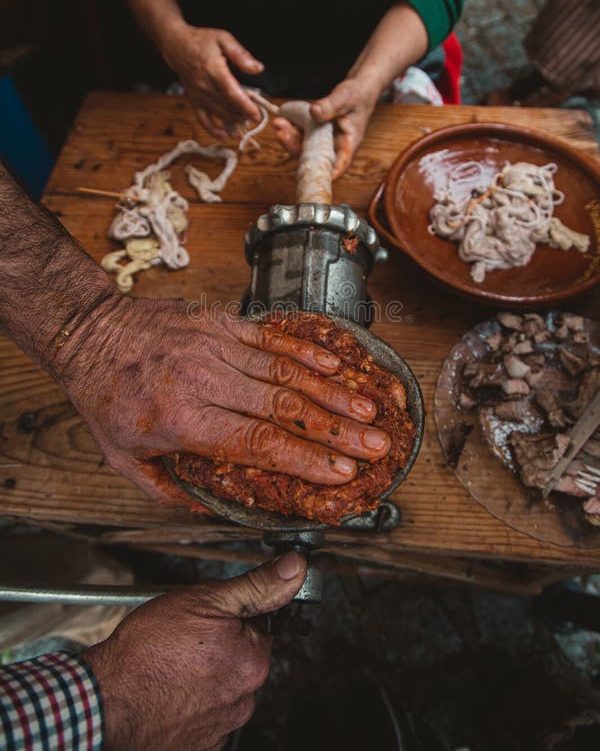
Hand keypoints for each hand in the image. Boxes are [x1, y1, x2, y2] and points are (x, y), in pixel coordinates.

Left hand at [56, 298, 389, 503]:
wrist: (88, 331)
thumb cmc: (105, 396)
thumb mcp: (123, 459)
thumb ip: (170, 489)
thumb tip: (211, 509)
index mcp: (182, 419)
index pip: (257, 444)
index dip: (305, 460)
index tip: (340, 474)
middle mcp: (204, 380)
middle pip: (283, 408)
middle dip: (335, 431)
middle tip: (375, 446)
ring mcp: (214, 345)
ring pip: (284, 370)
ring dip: (331, 391)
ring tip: (368, 408)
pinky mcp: (218, 321)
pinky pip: (270, 336)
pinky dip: (305, 349)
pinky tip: (334, 363)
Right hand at [84, 552, 306, 750]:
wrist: (105, 701)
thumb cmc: (148, 651)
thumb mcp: (205, 600)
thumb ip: (256, 585)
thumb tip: (295, 567)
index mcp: (253, 661)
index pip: (256, 629)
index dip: (228, 619)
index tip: (204, 620)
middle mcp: (244, 699)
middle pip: (240, 661)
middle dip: (217, 649)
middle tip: (183, 643)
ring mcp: (221, 728)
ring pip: (221, 689)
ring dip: (204, 678)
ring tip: (170, 668)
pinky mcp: (199, 748)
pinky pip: (203, 718)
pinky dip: (189, 706)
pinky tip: (167, 693)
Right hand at [161, 23, 263, 139]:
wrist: (177, 46)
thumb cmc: (202, 41)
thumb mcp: (224, 39)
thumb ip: (241, 55)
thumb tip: (258, 68)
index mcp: (214, 70)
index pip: (232, 93)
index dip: (246, 106)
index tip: (258, 114)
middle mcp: (205, 86)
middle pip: (229, 107)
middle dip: (245, 114)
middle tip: (258, 113)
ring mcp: (199, 96)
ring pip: (221, 114)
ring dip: (236, 119)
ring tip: (248, 118)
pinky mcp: (195, 101)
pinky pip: (204, 120)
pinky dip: (214, 130)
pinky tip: (226, 135)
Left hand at [273, 76, 378, 178]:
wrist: (358, 90)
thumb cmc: (358, 95)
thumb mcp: (346, 98)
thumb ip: (331, 106)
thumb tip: (314, 112)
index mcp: (348, 143)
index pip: (339, 164)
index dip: (325, 173)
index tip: (310, 172)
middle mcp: (335, 147)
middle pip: (315, 158)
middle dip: (295, 148)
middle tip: (281, 133)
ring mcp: (324, 142)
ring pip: (305, 148)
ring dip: (290, 138)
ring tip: (279, 123)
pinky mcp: (316, 135)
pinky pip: (302, 137)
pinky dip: (291, 130)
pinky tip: (281, 119)